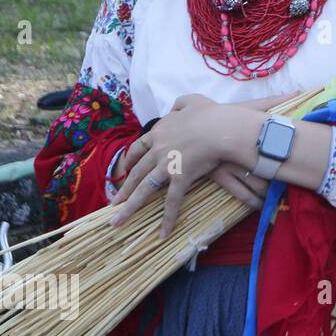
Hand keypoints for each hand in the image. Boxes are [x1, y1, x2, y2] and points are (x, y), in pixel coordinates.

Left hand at [108, 90, 298, 238]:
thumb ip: (183, 102)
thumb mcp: (194, 100)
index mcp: (162, 131)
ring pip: (145, 189)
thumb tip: (177, 103)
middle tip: (113, 199)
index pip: (140, 146)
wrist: (221, 126)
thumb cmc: (213, 112)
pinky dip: (167, 219)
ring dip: (130, 206)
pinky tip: (161, 235)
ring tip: (117, 221)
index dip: (131, 158)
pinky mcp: (181, 178)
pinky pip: (172, 202)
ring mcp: (168, 165)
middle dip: (124, 186)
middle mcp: (159, 149)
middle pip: (137, 170)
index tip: (123, 167)